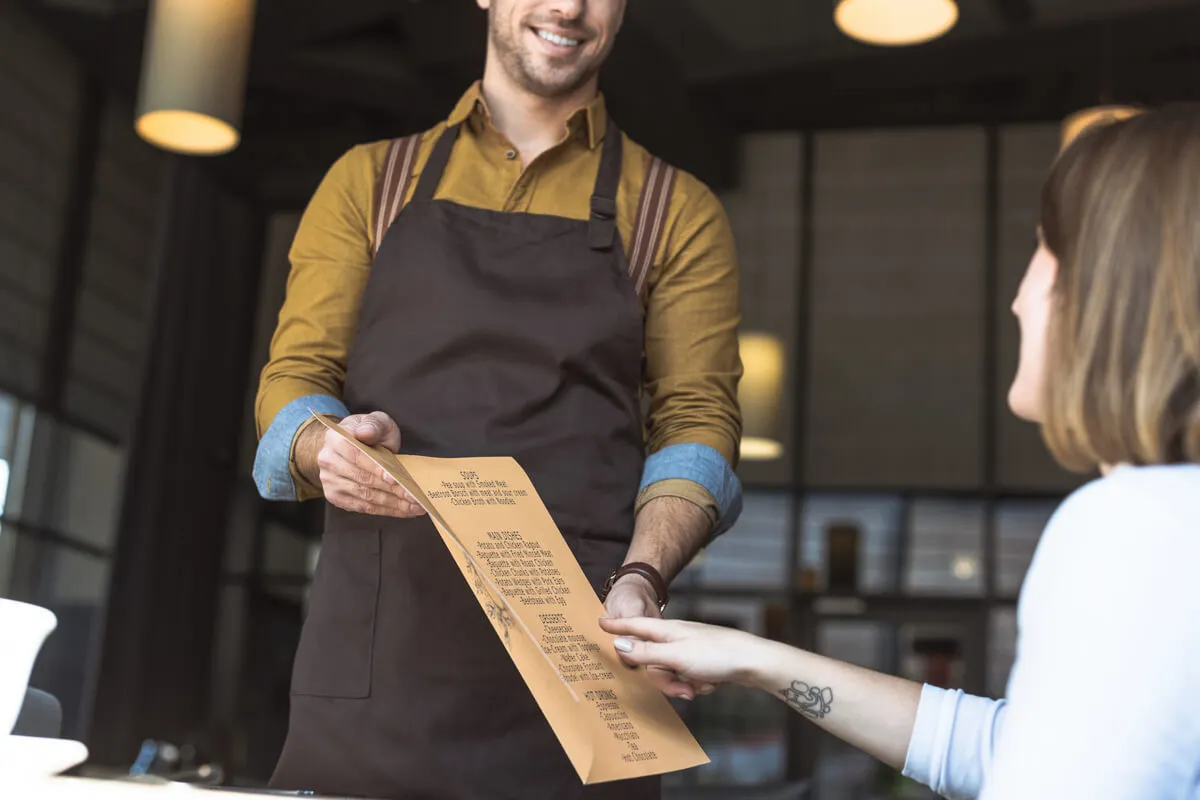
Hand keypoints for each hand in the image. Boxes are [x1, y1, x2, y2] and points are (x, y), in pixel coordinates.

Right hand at [318, 411, 425, 517]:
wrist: (353, 444)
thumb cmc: (370, 433)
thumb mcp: (376, 421)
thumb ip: (374, 424)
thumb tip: (366, 432)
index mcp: (335, 438)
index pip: (356, 455)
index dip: (376, 468)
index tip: (395, 478)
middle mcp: (328, 461)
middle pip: (362, 479)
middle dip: (391, 490)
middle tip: (414, 497)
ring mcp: (330, 481)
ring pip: (365, 497)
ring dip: (392, 504)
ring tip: (415, 506)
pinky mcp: (337, 497)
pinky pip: (364, 507)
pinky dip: (386, 510)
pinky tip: (404, 510)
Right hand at [602, 576, 714, 700]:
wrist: (754, 662)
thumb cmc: (717, 654)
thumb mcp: (676, 656)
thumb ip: (646, 652)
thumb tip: (619, 644)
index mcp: (667, 631)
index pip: (635, 627)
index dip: (617, 626)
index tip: (599, 620)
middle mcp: (677, 638)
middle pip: (653, 662)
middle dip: (666, 680)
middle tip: (683, 689)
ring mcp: (690, 650)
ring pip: (672, 673)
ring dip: (686, 684)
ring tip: (704, 684)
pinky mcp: (702, 662)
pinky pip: (689, 678)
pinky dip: (699, 684)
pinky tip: (713, 683)